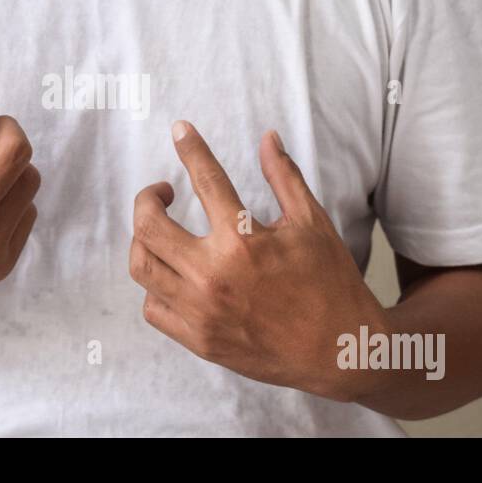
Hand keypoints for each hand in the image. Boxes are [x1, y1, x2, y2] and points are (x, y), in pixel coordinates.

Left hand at [129, 121, 391, 401]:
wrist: (340, 352)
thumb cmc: (330, 284)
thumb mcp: (313, 224)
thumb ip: (284, 177)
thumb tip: (267, 137)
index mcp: (244, 240)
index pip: (205, 178)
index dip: (190, 147)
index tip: (181, 130)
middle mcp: (213, 275)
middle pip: (148, 225)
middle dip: (147, 198)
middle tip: (162, 192)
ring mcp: (201, 311)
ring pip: (142, 266)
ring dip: (143, 240)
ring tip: (160, 231)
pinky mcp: (198, 339)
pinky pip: (153, 309)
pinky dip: (155, 287)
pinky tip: (172, 274)